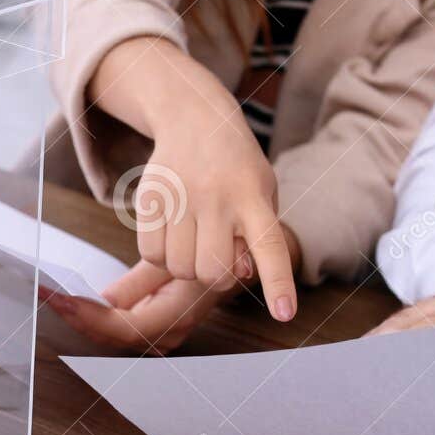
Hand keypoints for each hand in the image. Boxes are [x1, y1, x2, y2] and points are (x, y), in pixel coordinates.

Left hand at [40, 260, 236, 354]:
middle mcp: (168, 334)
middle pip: (111, 337)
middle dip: (75, 318)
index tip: (63, 299)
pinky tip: (68, 301)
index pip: (126, 328)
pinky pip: (115, 330)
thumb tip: (103, 301)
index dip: (91, 317)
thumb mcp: (175, 259)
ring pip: (110, 337)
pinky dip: (89, 317)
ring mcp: (160, 337)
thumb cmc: (210, 253)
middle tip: (44, 294)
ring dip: (78, 319)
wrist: (236, 264)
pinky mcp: (151, 331)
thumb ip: (139, 284)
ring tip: (48, 296)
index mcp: (178, 314)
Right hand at [86, 37, 298, 319]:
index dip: (277, 282)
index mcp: (254, 197)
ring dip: (185, 266)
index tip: (285, 314)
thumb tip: (238, 274)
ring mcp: (182, 196)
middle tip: (216, 255)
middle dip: (214, 276)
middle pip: (212, 272)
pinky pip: (149, 254)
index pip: (270, 246)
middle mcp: (218, 197)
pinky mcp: (150, 197)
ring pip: (179, 268)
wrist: (196, 120)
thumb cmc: (237, 172)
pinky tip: (171, 235)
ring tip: (193, 238)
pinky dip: (160, 256)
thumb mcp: (261, 196)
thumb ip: (256, 240)